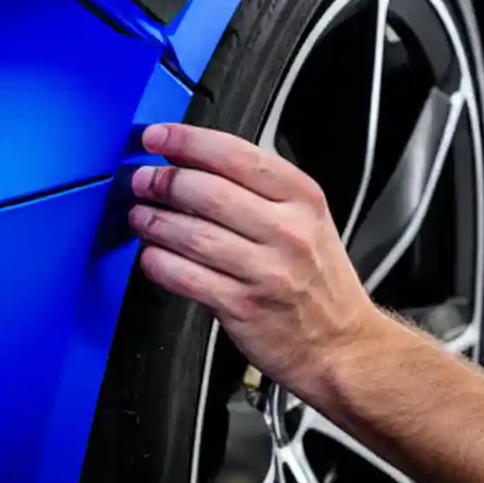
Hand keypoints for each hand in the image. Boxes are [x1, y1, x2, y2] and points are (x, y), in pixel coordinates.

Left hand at [128, 123, 384, 401]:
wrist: (342, 346)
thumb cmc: (317, 281)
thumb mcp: (308, 218)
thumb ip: (259, 188)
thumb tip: (194, 159)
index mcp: (303, 199)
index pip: (237, 155)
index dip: (188, 141)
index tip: (158, 136)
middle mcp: (287, 231)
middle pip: (208, 191)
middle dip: (163, 181)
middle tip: (144, 181)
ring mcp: (266, 271)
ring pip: (193, 234)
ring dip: (155, 221)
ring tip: (140, 216)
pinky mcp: (243, 307)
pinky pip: (187, 278)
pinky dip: (160, 263)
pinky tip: (151, 256)